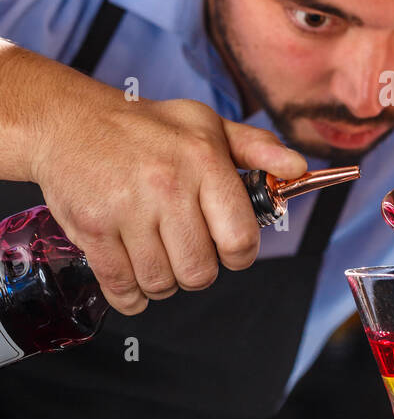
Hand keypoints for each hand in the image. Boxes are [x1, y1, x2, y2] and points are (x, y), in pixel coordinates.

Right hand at [31, 82, 306, 314]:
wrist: (70, 122)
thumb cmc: (144, 127)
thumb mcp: (206, 124)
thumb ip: (257, 148)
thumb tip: (298, 168)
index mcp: (203, 161)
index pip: (240, 238)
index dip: (239, 254)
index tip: (229, 248)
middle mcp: (167, 187)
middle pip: (200, 271)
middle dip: (198, 270)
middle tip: (187, 250)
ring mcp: (126, 211)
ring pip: (162, 284)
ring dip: (163, 282)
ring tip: (157, 255)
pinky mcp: (92, 230)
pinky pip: (122, 289)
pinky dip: (131, 296)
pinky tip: (132, 275)